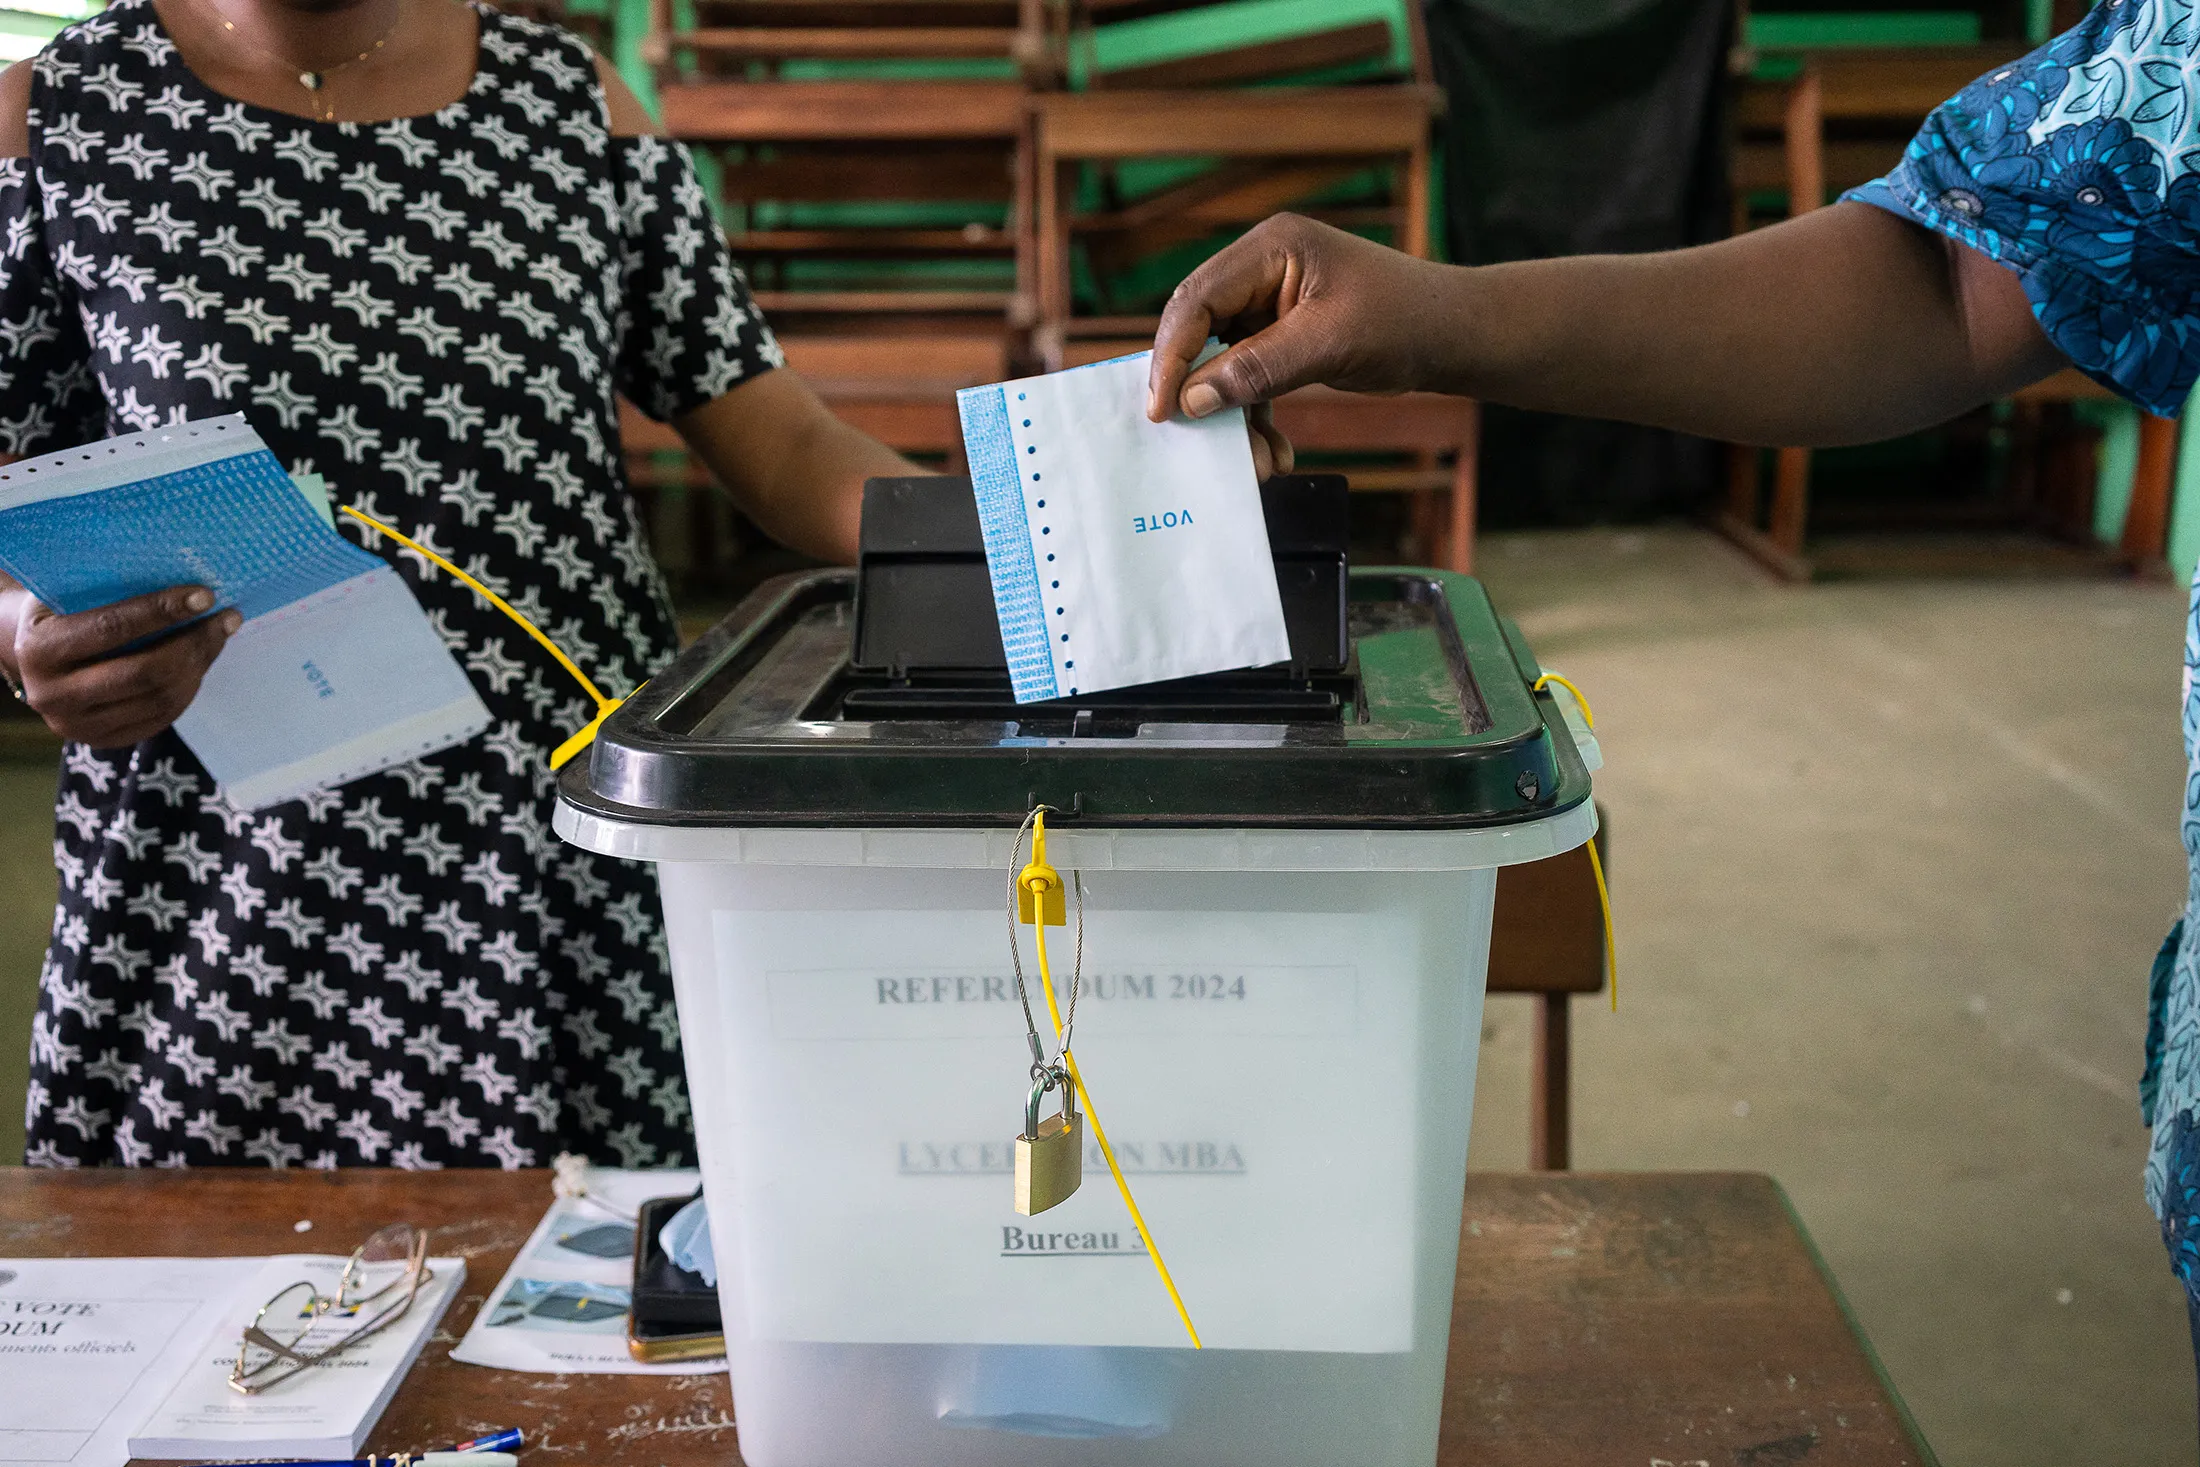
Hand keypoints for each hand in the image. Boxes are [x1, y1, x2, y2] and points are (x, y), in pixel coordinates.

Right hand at [4, 585, 239, 748]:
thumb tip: (184, 573)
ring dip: (200, 664)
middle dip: (195, 642)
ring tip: (218, 635)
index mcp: (38, 650)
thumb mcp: (68, 596)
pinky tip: (201, 662)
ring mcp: (78, 725)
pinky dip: (189, 687)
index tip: (205, 596)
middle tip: (226, 617)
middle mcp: (52, 695)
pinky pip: (162, 717)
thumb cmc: (61, 613)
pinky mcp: (105, 741)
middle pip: (146, 672)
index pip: (112, 629)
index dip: (162, 611)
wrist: (37, 658)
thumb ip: (107, 590)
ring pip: (161, 698)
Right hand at [1147, 213, 1443, 425]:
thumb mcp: (1328, 345)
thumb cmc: (1403, 322)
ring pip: (1222, 363)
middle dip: (1199, 391)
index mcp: (1270, 249)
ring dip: (1233, 414)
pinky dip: (1257, 416)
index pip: (1197, 300)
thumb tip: (1191, 401)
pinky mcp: (1283, 335)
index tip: (1162, 410)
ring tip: (1256, 460)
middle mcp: (1263, 270)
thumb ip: (1256, 369)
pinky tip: (1275, 451)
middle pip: (1200, 331)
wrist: (1455, 336)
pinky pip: (1250, 377)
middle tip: (1192, 437)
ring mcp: (1271, 303)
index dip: (1172, 355)